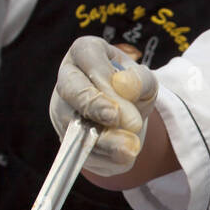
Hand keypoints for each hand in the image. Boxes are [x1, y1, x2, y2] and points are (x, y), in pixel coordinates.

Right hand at [50, 38, 157, 175]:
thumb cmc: (133, 89)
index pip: (87, 56)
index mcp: (85, 52)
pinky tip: (124, 157)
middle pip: (70, 89)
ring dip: (103, 138)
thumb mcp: (146, 81)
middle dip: (93, 105)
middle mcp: (67, 78)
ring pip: (73, 124)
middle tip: (114, 119)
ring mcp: (63, 109)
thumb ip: (140, 81)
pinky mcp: (67, 136)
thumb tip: (126, 86)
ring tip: (130, 147)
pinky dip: (105, 156)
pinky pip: (81, 149)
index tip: (117, 103)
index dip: (102, 79)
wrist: (127, 115)